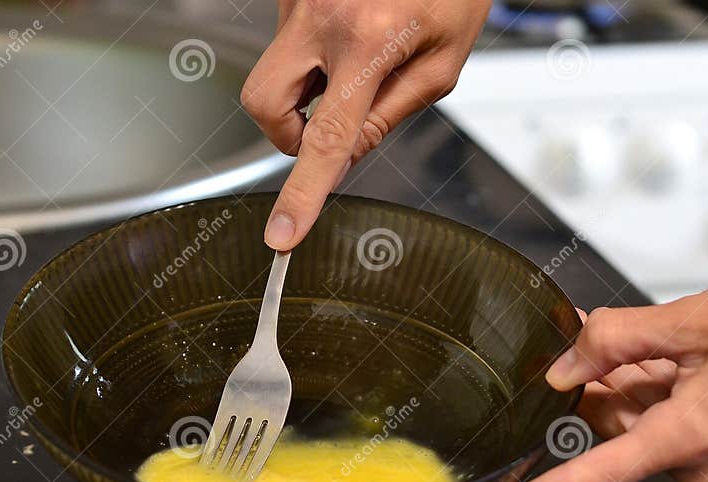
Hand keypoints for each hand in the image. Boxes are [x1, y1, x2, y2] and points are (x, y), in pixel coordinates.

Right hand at [241, 0, 490, 249]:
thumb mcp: (442, 60)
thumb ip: (389, 114)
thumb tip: (344, 155)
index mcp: (369, 41)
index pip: (324, 139)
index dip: (301, 194)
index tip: (282, 235)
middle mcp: (322, 15)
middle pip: (264, 104)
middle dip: (287, 131)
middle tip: (326, 125)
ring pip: (275, 70)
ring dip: (308, 83)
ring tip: (358, 55)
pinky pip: (287, 39)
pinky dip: (314, 52)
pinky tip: (352, 30)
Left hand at [451, 269, 707, 481]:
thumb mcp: (695, 319)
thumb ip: (616, 340)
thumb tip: (561, 366)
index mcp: (687, 438)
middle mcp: (696, 465)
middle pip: (605, 430)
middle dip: (591, 384)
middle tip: (590, 334)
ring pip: (631, 422)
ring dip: (624, 379)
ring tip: (641, 337)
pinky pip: (660, 423)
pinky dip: (648, 388)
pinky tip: (657, 355)